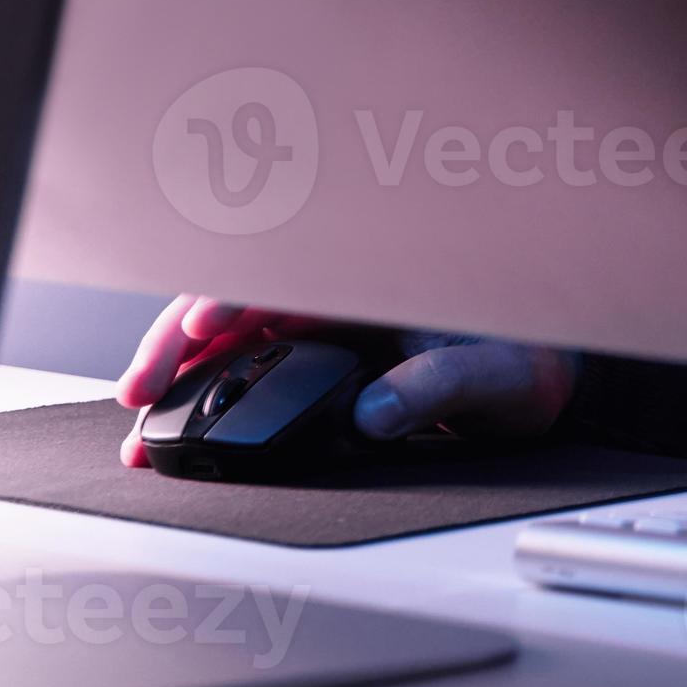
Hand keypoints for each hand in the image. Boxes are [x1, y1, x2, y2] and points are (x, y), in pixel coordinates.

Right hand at [113, 294, 576, 467]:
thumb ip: (436, 388)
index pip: (291, 270)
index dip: (239, 291)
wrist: (547, 382)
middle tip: (141, 389)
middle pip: (241, 300)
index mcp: (382, 277)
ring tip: (139, 414)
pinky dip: (203, 387)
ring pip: (231, 333)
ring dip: (180, 367)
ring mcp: (325, 323)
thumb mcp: (495, 379)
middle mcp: (345, 292)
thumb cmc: (530, 362)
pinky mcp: (315, 356)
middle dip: (182, 338)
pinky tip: (168, 416)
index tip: (204, 326)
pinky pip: (245, 362)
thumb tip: (373, 414)